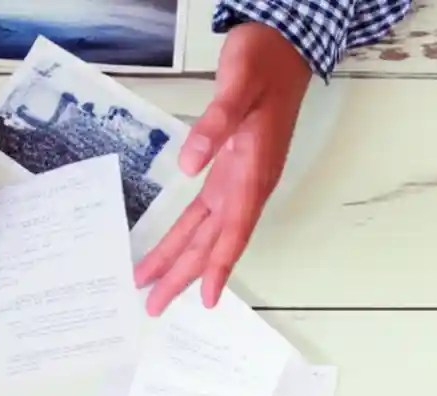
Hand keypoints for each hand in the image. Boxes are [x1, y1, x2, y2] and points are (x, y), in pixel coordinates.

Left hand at [135, 23, 309, 314]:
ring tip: (153, 287)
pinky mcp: (229, 169)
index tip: (205, 298)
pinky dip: (187, 235)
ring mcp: (239, 179)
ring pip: (208, 231)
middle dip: (185, 274)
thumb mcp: (239, 84)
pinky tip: (171, 251)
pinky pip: (206, 213)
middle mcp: (248, 183)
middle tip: (156, 306)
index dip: (220, 265)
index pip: (235, 228)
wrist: (284, 48)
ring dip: (182, 260)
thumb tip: (191, 164)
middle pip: (216, 240)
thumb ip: (217, 122)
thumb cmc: (265, 63)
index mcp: (254, 169)